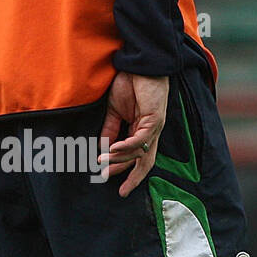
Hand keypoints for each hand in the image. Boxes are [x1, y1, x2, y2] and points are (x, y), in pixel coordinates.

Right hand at [98, 71, 167, 197]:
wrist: (138, 64)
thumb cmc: (129, 83)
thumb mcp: (114, 110)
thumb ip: (110, 129)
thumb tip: (102, 148)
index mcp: (142, 131)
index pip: (135, 157)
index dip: (123, 169)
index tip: (108, 178)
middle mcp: (151, 132)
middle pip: (145, 162)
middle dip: (133, 178)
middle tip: (121, 191)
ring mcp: (154, 126)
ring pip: (140, 152)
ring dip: (120, 159)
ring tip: (103, 162)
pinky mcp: (154, 118)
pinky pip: (141, 138)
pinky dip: (127, 146)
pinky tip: (114, 149)